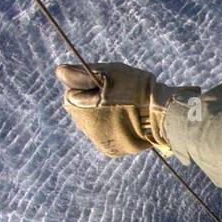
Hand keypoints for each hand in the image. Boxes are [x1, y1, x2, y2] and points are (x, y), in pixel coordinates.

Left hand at [55, 62, 175, 157]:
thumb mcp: (109, 73)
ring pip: (95, 124)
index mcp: (80, 108)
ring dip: (104, 116)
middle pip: (82, 111)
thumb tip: (59, 72)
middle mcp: (86, 129)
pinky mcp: (112, 150)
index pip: (72, 94)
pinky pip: (106, 136)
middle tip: (117, 98)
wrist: (162, 114)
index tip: (105, 86)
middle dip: (94, 104)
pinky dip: (113, 129)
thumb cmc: (136, 89)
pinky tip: (127, 122)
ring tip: (125, 110)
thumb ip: (82, 73)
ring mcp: (99, 142)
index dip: (87, 87)